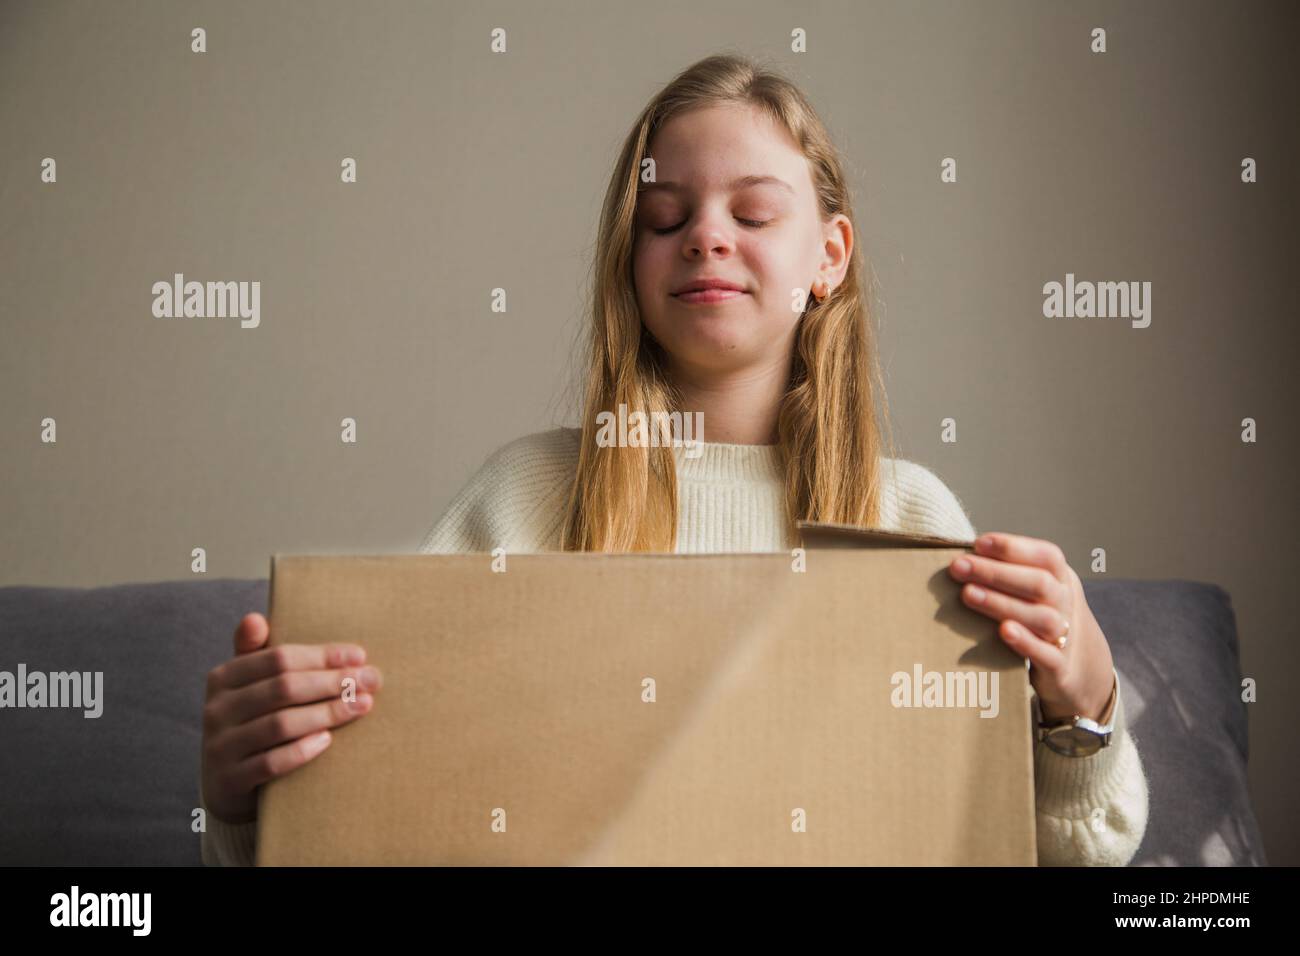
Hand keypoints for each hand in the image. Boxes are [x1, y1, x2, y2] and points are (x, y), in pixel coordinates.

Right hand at [200, 612, 382, 823]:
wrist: (225, 785)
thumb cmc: (250, 723)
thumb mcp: (248, 687)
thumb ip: (256, 654)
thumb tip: (256, 618)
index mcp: (223, 677)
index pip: (279, 658)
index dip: (322, 656)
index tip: (360, 657)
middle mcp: (217, 709)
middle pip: (284, 688)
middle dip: (333, 682)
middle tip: (371, 681)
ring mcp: (220, 746)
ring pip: (280, 724)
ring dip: (327, 714)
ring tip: (361, 706)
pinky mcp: (229, 780)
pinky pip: (270, 763)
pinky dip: (302, 750)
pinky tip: (328, 741)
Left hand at [947, 533, 1114, 722]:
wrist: (1080, 670)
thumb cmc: (1040, 618)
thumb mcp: (1034, 592)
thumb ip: (1008, 574)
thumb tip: (961, 558)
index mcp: (1060, 579)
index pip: (1046, 556)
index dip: (1013, 548)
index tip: (978, 543)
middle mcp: (1066, 604)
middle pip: (1038, 583)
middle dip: (995, 572)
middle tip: (958, 567)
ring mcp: (1066, 635)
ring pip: (1041, 617)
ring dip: (1002, 603)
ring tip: (967, 594)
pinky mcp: (1059, 667)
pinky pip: (1046, 654)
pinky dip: (1026, 642)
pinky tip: (1003, 631)